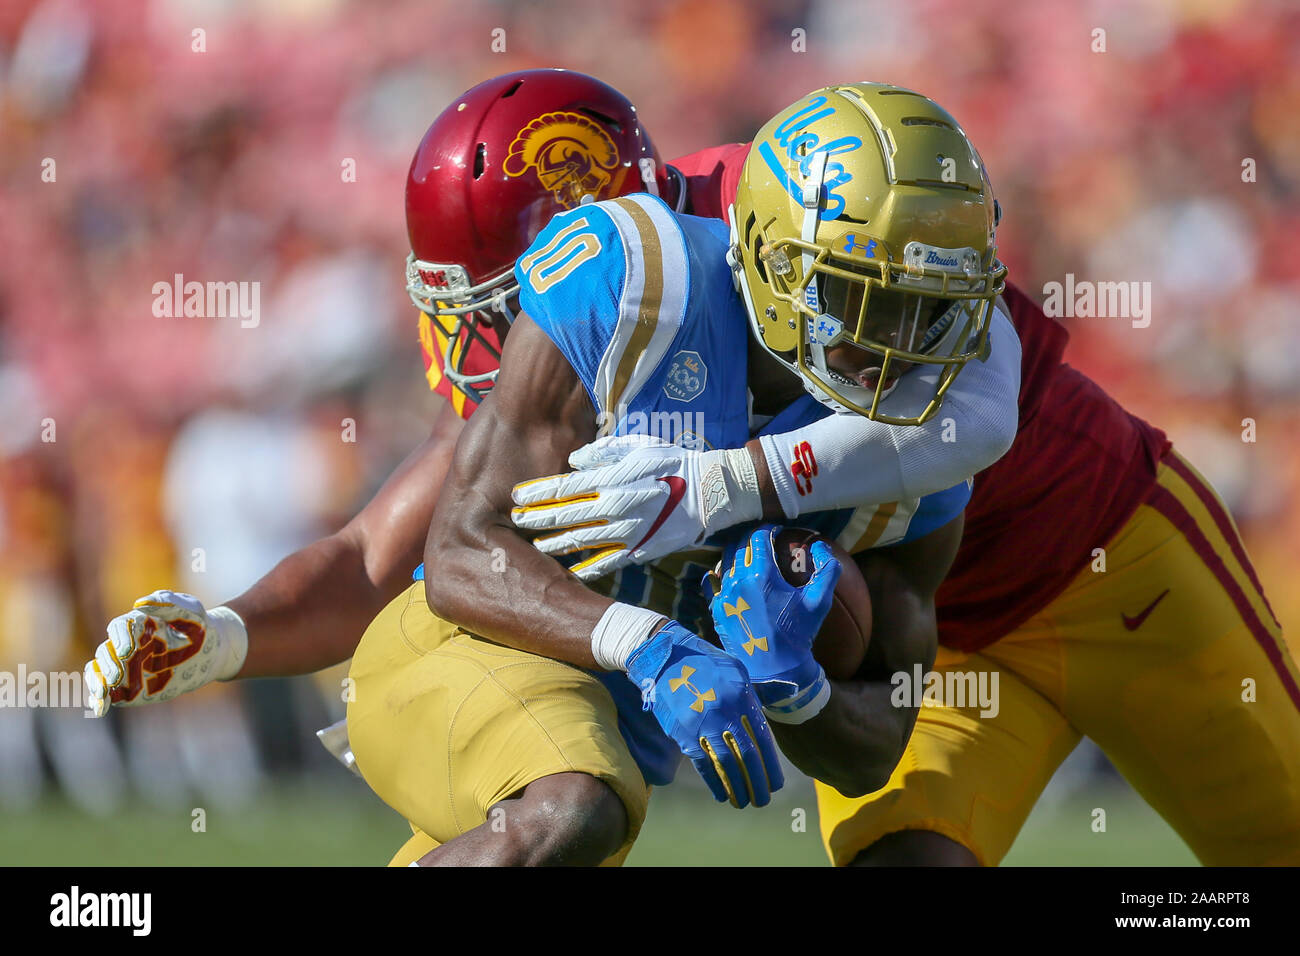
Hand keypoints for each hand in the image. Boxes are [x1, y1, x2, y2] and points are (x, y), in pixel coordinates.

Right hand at [84, 591, 247, 716]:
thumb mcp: (191, 611)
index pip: (119, 627)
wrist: (211, 652)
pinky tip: (100, 707)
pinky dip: (100, 700)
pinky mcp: (130, 687)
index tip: (128, 651)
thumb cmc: (198, 627)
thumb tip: (140, 604)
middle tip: (117, 675)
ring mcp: (126, 667)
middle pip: (106, 652)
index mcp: (137, 624)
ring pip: (99, 673)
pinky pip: (109, 693)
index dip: (119, 637)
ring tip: (102, 692)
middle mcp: (127, 645)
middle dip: (108, 664)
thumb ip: (169, 603)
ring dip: (96, 682)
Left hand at [510, 434, 760, 579]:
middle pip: (568, 516)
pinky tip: (570, 573)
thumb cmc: (671, 462)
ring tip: (535, 546)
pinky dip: (588, 569)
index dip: (539, 493)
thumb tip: (574, 461)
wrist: (709, 490)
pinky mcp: (641, 549)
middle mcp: (616, 507)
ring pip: (584, 541)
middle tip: (515, 521)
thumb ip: (603, 452)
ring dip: (556, 545)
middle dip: (538, 519)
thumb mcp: (638, 445)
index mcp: (613, 479)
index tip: (517, 497)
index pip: (566, 488)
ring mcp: (628, 531)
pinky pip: (609, 562)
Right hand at [624, 621, 782, 807]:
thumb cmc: (705, 662)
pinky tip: (722, 795)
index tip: (776, 783)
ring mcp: (702, 724)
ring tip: (745, 802)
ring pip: (725, 764)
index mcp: (741, 696)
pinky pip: (702, 763)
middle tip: (763, 801)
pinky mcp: (683, 733)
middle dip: (758, 783)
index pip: (761, 739)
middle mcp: (724, 712)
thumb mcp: (736, 670)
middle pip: (746, 756)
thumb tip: (779, 704)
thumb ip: (755, 694)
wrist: (665, 657)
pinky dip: (713, 782)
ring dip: (737, 787)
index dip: (770, 765)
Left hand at [708, 526, 840, 721]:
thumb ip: (828, 568)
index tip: (775, 531)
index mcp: (762, 573)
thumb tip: (819, 545)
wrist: (775, 669)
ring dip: (736, 555)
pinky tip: (727, 576)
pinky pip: (712, 584)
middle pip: (738, 546)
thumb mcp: (820, 601)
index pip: (758, 537)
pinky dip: (720, 575)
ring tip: (747, 557)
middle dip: (750, 539)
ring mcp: (724, 596)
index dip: (768, 530)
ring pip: (725, 563)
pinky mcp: (717, 610)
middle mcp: (738, 580)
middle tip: (761, 541)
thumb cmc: (799, 633)